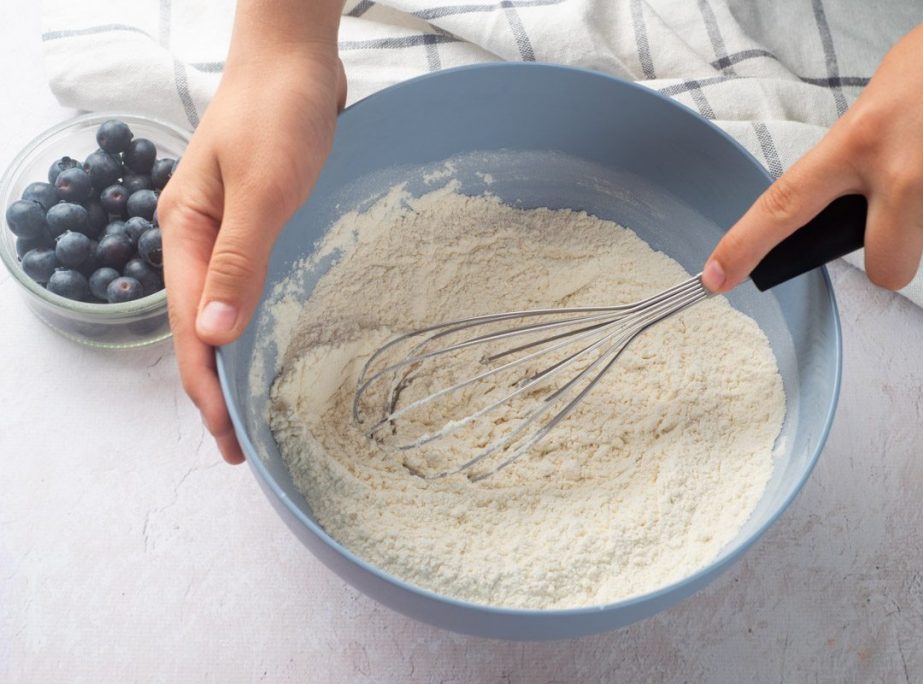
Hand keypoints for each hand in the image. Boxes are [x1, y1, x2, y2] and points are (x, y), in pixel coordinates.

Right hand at [159, 2, 345, 462]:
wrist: (295, 58)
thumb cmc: (278, 114)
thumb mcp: (260, 190)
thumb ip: (238, 260)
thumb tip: (214, 335)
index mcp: (186, 233)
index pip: (190, 329)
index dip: (206, 388)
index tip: (227, 441)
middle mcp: (197, 236)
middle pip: (198, 327)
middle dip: (214, 388)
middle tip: (240, 444)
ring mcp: (224, 228)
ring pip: (219, 309)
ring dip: (230, 361)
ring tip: (249, 409)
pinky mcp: (255, 219)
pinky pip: (244, 284)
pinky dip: (250, 322)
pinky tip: (266, 343)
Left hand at [702, 0, 922, 292]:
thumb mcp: (880, 103)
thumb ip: (858, 158)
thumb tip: (855, 204)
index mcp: (858, 143)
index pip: (786, 205)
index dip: (746, 247)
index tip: (717, 276)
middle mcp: (904, 178)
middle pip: (884, 269)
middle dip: (896, 251)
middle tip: (911, 209)